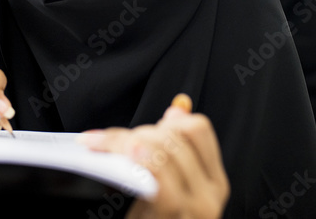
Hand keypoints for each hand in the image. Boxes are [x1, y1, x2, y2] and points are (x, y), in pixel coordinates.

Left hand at [79, 96, 228, 218]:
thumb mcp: (167, 190)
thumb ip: (176, 152)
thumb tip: (177, 108)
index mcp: (213, 184)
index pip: (198, 129)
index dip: (166, 122)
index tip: (139, 133)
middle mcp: (209, 197)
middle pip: (174, 137)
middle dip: (136, 132)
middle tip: (108, 144)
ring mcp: (192, 212)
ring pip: (160, 151)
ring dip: (124, 142)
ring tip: (101, 148)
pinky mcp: (170, 218)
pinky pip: (153, 178)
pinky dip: (125, 157)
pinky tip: (104, 152)